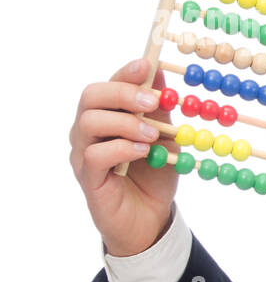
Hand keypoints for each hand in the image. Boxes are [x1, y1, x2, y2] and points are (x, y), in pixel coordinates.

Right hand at [70, 58, 177, 256]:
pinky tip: (142, 152)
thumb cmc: (156, 173)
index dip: (126, 72)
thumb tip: (160, 72)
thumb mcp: (166, 137)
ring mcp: (84, 152)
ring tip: (153, 134)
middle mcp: (90, 129)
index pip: (109, 83)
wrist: (152, 216)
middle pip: (91, 97)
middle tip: (153, 101)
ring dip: (125, 123)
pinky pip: (94, 155)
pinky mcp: (87, 176)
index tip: (147, 65)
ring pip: (89, 122)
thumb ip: (160, 111)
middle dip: (123, 93)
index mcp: (109, 114)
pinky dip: (121, 148)